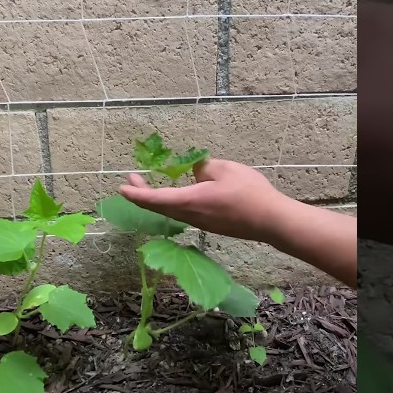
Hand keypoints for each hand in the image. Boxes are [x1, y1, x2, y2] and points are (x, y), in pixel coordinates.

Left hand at [118, 159, 293, 242]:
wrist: (270, 221)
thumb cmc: (248, 192)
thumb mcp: (224, 169)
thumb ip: (203, 167)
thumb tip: (194, 170)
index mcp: (190, 200)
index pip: (155, 198)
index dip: (136, 194)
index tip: (121, 188)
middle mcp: (190, 216)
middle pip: (159, 207)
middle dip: (142, 194)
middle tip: (132, 180)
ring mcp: (200, 223)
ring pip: (171, 211)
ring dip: (157, 198)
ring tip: (150, 184)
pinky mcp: (210, 225)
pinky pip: (184, 213)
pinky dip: (172, 202)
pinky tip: (179, 193)